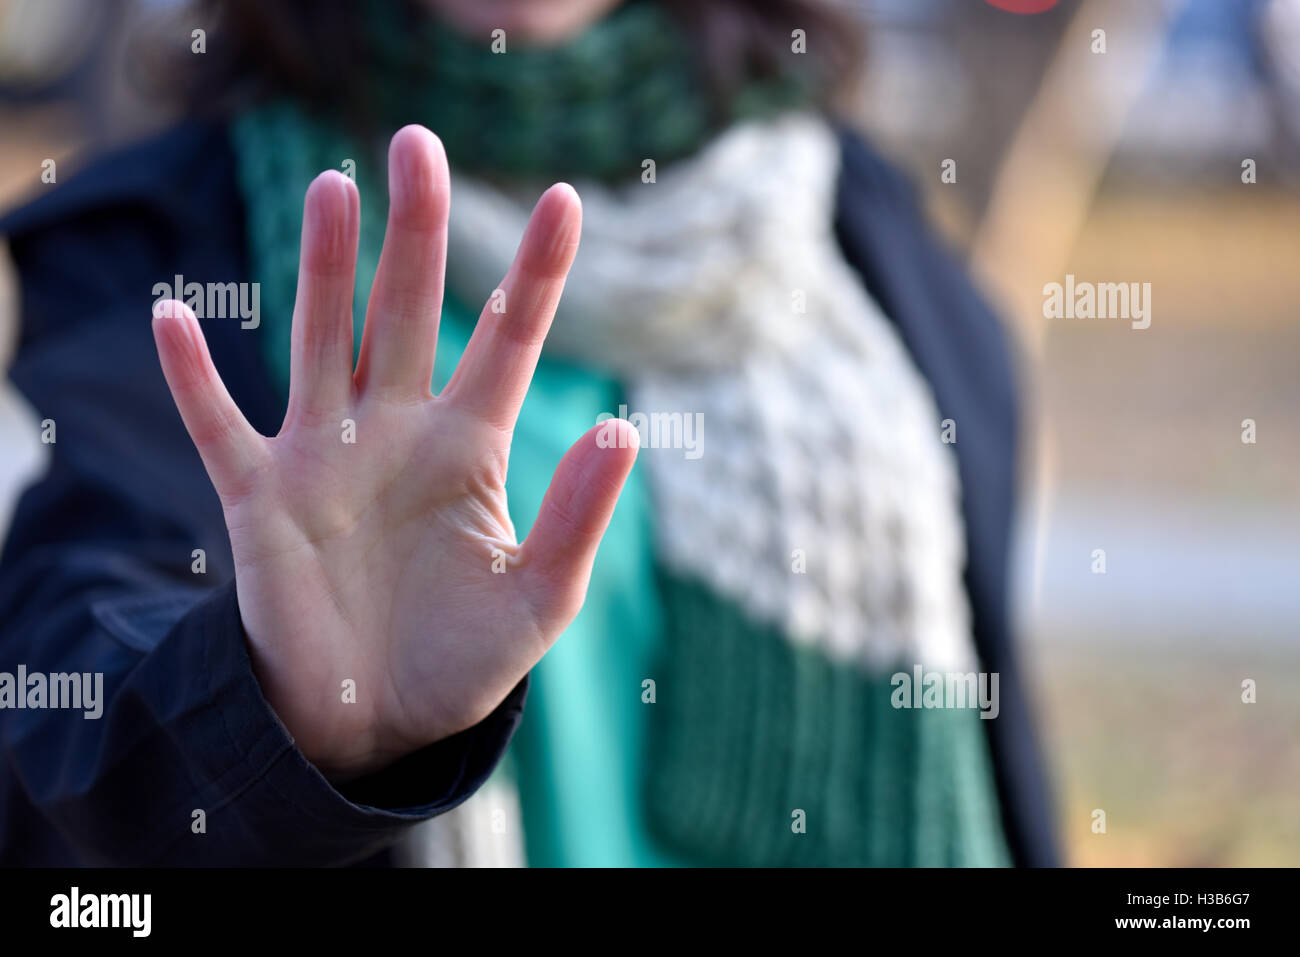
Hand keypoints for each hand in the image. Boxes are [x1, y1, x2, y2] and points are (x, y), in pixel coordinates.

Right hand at [152, 125, 638, 779]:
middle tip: (418, 144)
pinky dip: (194, 378)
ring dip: (325, 267)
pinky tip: (174, 319)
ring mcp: (324, 457)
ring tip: (336, 188)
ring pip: (323, 340)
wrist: (376, 724)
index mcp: (470, 447)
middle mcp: (397, 431)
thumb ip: (579, 516)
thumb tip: (626, 428)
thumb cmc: (463, 660)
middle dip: (417, 231)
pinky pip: (218, 426)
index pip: (507, 341)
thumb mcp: (539, 597)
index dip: (536, 274)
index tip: (567, 200)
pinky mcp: (259, 498)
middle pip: (408, 310)